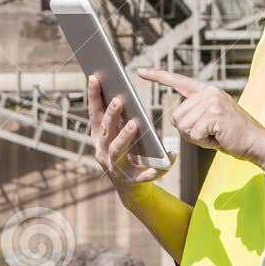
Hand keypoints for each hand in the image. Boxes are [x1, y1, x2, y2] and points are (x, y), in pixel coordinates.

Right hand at [86, 73, 174, 188]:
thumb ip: (118, 117)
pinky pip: (146, 173)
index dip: (93, 96)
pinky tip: (171, 155)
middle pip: (106, 131)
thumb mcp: (118, 135)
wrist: (130, 189)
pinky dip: (158, 167)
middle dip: (111, 116)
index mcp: (99, 138)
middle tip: (119, 100)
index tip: (95, 77)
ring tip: (135, 123)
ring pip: (118, 150)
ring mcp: (116, 168)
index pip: (94, 114)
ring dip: (125, 136)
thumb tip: (121, 91)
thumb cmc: (126, 154)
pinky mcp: (132, 181)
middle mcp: (103, 152)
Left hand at [137, 68, 264, 164]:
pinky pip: (193, 134)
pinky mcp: (214, 114)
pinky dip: (203, 142)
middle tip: (210, 132)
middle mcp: (208, 92)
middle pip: (176, 116)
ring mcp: (212, 102)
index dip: (157, 76)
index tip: (140, 71)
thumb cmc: (233, 135)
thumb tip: (176, 120)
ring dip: (196, 137)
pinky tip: (218, 137)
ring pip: (183, 126)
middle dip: (189, 131)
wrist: (257, 142)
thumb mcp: (211, 119)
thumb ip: (195, 114)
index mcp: (206, 90)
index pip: (177, 80)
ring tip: (216, 134)